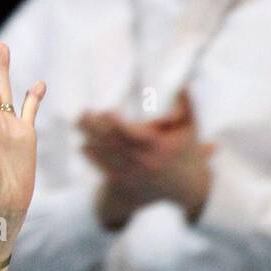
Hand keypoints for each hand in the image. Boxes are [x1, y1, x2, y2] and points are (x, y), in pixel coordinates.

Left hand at [79, 90, 214, 222]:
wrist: (186, 187)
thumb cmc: (186, 150)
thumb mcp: (191, 126)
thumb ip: (188, 104)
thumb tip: (185, 83)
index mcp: (159, 147)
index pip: (134, 135)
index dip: (118, 124)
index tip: (105, 111)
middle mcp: (145, 162)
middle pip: (116, 144)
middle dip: (97, 128)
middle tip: (83, 113)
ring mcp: (135, 175)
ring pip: (108, 156)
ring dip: (92, 140)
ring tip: (79, 123)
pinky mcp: (128, 183)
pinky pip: (107, 171)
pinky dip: (94, 159)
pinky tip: (83, 147)